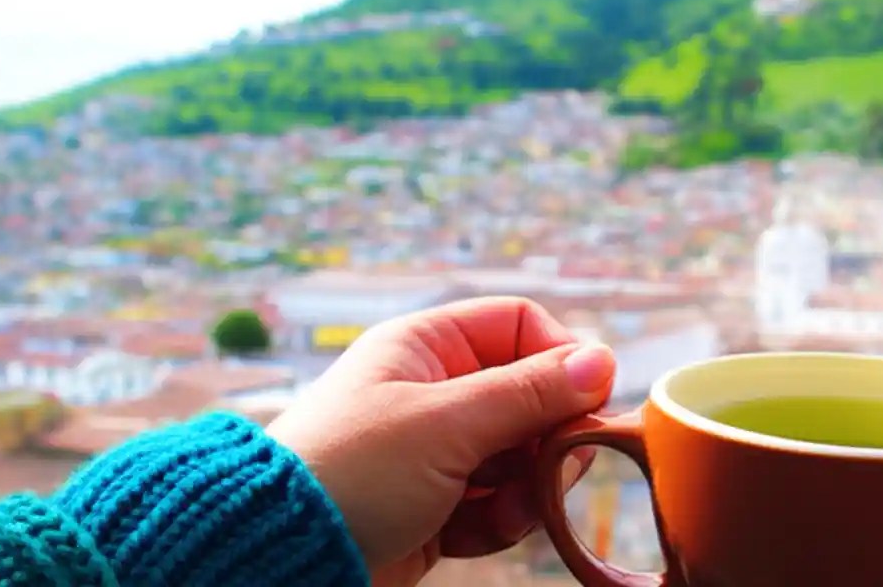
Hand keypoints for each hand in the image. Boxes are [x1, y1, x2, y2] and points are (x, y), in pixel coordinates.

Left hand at [265, 297, 616, 586]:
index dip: (561, 358)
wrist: (278, 557)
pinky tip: (477, 532)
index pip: (519, 326)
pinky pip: (495, 502)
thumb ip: (529, 393)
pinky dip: (500, 520)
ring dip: (527, 486)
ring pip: (519, 455)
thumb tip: (604, 360)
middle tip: (556, 469)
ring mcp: (434, 450)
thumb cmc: (351, 472)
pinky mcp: (434, 505)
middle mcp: (433, 390)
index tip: (589, 404)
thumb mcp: (446, 423)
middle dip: (548, 437)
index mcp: (427, 346)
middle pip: (529, 396)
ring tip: (506, 510)